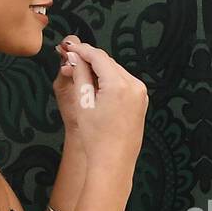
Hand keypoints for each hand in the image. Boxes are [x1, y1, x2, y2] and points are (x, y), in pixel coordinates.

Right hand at [53, 36, 147, 167]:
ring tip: (81, 74)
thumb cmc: (96, 138)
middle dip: (90, 60)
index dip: (82, 50)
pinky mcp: (141, 102)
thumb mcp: (83, 103)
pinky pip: (124, 84)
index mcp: (120, 85)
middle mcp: (135, 86)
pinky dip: (110, 81)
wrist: (113, 162)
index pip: (99, 57)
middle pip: (109, 63)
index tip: (70, 48)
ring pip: (116, 72)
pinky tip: (97, 87)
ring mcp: (141, 95)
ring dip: (100, 70)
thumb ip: (80, 75)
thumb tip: (75, 57)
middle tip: (72, 60)